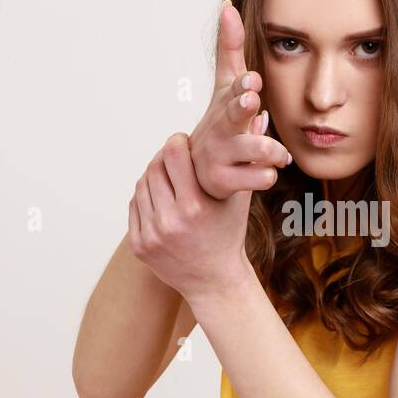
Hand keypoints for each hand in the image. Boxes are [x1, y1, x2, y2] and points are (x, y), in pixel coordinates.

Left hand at [129, 131, 257, 304]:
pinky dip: (145, 196)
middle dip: (163, 157)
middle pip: (154, 168)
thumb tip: (262, 116)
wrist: (214, 281)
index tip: (182, 142)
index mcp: (196, 207)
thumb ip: (248, 157)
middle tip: (173, 155)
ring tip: (167, 174)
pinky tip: (160, 195)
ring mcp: (152, 235)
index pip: (173, 156)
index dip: (176, 143)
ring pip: (141, 186)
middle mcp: (171, 221)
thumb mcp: (240, 198)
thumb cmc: (230, 234)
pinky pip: (135, 206)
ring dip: (152, 175)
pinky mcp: (140, 246)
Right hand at [188, 0, 290, 199]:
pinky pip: (255, 179)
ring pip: (251, 151)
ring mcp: (221, 155)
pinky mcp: (225, 181)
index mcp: (225, 103)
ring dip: (269, 150)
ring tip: (280, 154)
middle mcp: (221, 127)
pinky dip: (265, 176)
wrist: (199, 172)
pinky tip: (268, 173)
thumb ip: (229, 49)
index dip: (242, 85)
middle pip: (232, 116)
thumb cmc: (221, 122)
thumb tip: (228, 6)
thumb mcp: (224, 86)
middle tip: (251, 101)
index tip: (252, 80)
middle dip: (241, 108)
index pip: (233, 89)